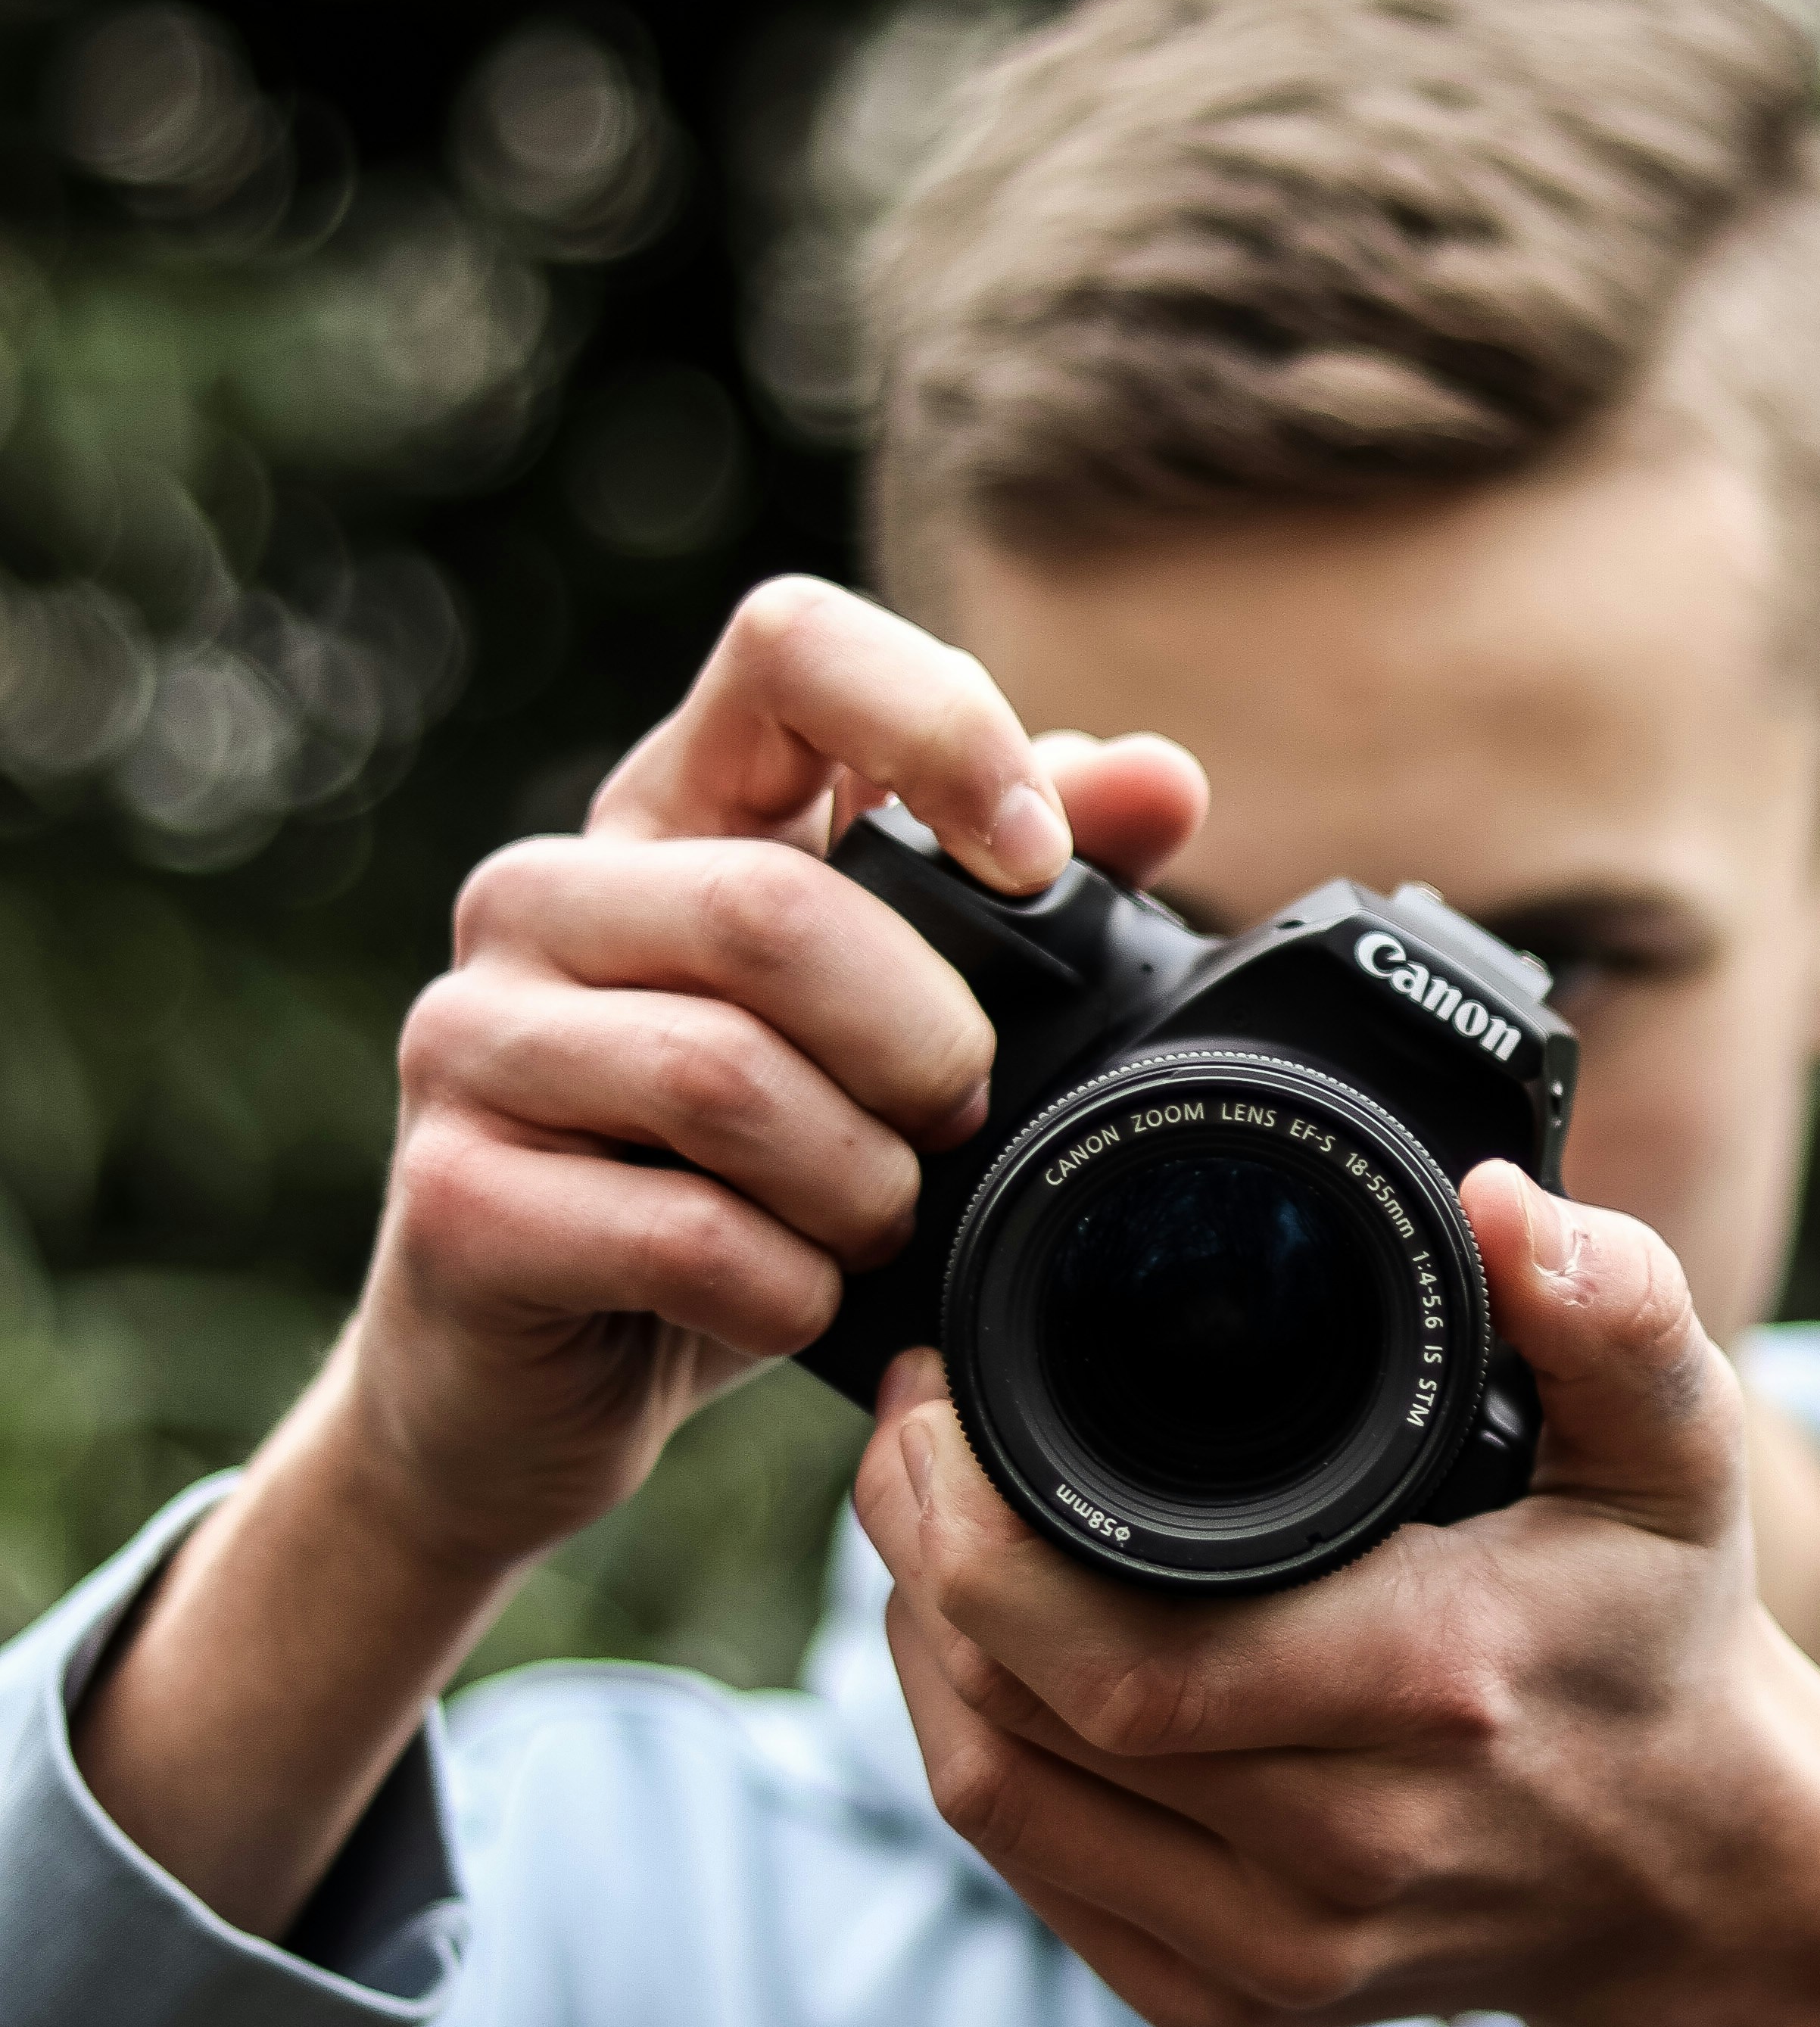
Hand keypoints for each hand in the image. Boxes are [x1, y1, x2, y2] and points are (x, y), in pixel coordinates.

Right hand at [76, 576, 1208, 1936]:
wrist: (544, 1380)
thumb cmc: (734, 1175)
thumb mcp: (885, 1024)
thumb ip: (1011, 892)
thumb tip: (1158, 781)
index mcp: (672, 809)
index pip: (790, 645)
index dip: (937, 727)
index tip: (1030, 867)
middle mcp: (542, 893)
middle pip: (774, 908)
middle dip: (923, 1043)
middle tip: (955, 1120)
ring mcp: (471, 1039)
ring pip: (724, 1076)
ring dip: (859, 1183)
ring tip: (873, 1221)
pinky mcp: (452, 1198)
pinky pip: (683, 1234)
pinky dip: (789, 1292)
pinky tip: (795, 1299)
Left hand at [854, 1167, 1819, 2026]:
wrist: (1695, 1877)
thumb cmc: (1658, 1636)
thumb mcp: (1677, 1452)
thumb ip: (1608, 1306)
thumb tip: (1491, 1200)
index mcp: (1435, 1689)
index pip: (1118, 1655)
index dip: (977, 1532)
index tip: (943, 1397)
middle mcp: (1349, 1847)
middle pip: (1028, 1720)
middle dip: (925, 1561)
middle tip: (913, 1438)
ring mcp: (1282, 1951)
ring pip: (999, 1801)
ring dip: (925, 1655)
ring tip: (929, 1531)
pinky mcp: (1234, 2005)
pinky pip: (1033, 1881)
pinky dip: (975, 1757)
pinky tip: (976, 1660)